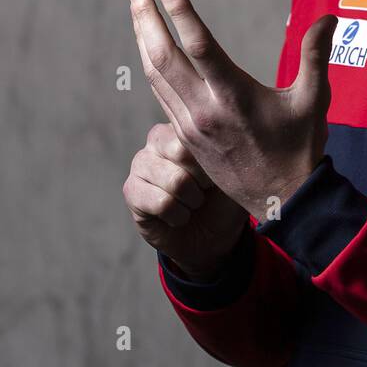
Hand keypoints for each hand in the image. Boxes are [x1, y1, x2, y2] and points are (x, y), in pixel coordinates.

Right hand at [123, 122, 248, 277]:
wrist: (212, 239)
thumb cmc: (225, 200)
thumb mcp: (235, 174)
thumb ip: (229, 151)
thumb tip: (229, 138)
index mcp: (186, 127)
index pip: (198, 131)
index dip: (213, 160)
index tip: (219, 174)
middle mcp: (158, 138)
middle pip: (182, 152)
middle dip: (203, 181)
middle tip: (205, 190)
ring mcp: (141, 163)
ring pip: (176, 181)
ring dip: (193, 202)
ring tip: (192, 204)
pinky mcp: (131, 190)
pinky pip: (162, 203)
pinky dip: (178, 216)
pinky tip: (178, 216)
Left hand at [127, 0, 335, 221]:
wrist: (283, 200)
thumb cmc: (301, 148)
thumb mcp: (314, 100)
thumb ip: (317, 55)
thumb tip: (329, 18)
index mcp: (235, 97)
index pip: (200, 46)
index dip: (180, 13)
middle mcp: (206, 110)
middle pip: (163, 56)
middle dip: (146, 18)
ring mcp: (191, 125)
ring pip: (155, 75)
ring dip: (142, 38)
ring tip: (136, 8)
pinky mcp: (185, 136)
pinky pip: (160, 93)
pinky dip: (151, 65)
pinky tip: (148, 48)